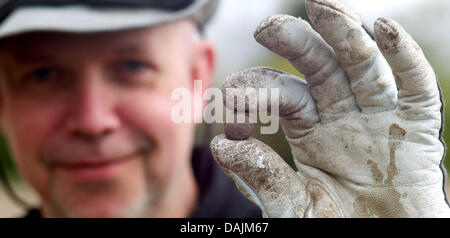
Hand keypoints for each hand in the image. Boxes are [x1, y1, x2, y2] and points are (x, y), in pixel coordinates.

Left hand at [210, 0, 449, 216]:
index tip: (235, 120)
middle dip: (294, 42)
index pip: (277, 93)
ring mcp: (378, 116)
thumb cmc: (338, 229)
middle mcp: (341, 113)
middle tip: (266, 28)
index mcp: (308, 128)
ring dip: (342, 33)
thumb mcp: (294, 208)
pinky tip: (381, 30)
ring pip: (360, 64)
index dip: (253, 97)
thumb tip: (222, 145)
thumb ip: (264, 180)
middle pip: (317, 64)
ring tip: (320, 5)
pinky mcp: (415, 127)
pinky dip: (403, 56)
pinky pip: (413, 84)